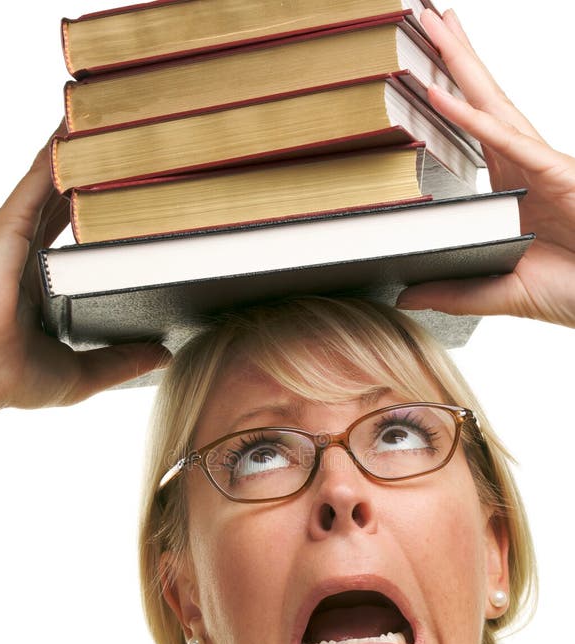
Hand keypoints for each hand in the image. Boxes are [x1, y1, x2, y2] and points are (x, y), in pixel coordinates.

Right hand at [0, 142, 169, 421]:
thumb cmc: (11, 377)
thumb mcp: (81, 371)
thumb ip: (121, 361)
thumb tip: (162, 355)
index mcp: (37, 285)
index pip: (70, 239)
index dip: (93, 215)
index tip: (124, 199)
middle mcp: (24, 255)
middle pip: (62, 201)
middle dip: (87, 174)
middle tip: (121, 148)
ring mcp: (13, 236)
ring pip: (49, 183)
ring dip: (73, 152)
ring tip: (104, 120)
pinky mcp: (8, 226)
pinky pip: (35, 181)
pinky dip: (53, 155)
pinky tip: (73, 129)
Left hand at [397, 8, 574, 327]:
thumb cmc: (568, 291)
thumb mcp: (494, 293)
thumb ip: (449, 291)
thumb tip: (405, 295)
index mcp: (510, 188)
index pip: (470, 131)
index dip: (447, 98)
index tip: (419, 70)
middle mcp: (522, 167)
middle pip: (480, 100)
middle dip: (453, 57)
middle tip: (423, 16)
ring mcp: (539, 165)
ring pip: (492, 104)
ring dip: (460, 63)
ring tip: (434, 25)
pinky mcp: (555, 174)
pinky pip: (505, 140)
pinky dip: (471, 116)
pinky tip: (441, 92)